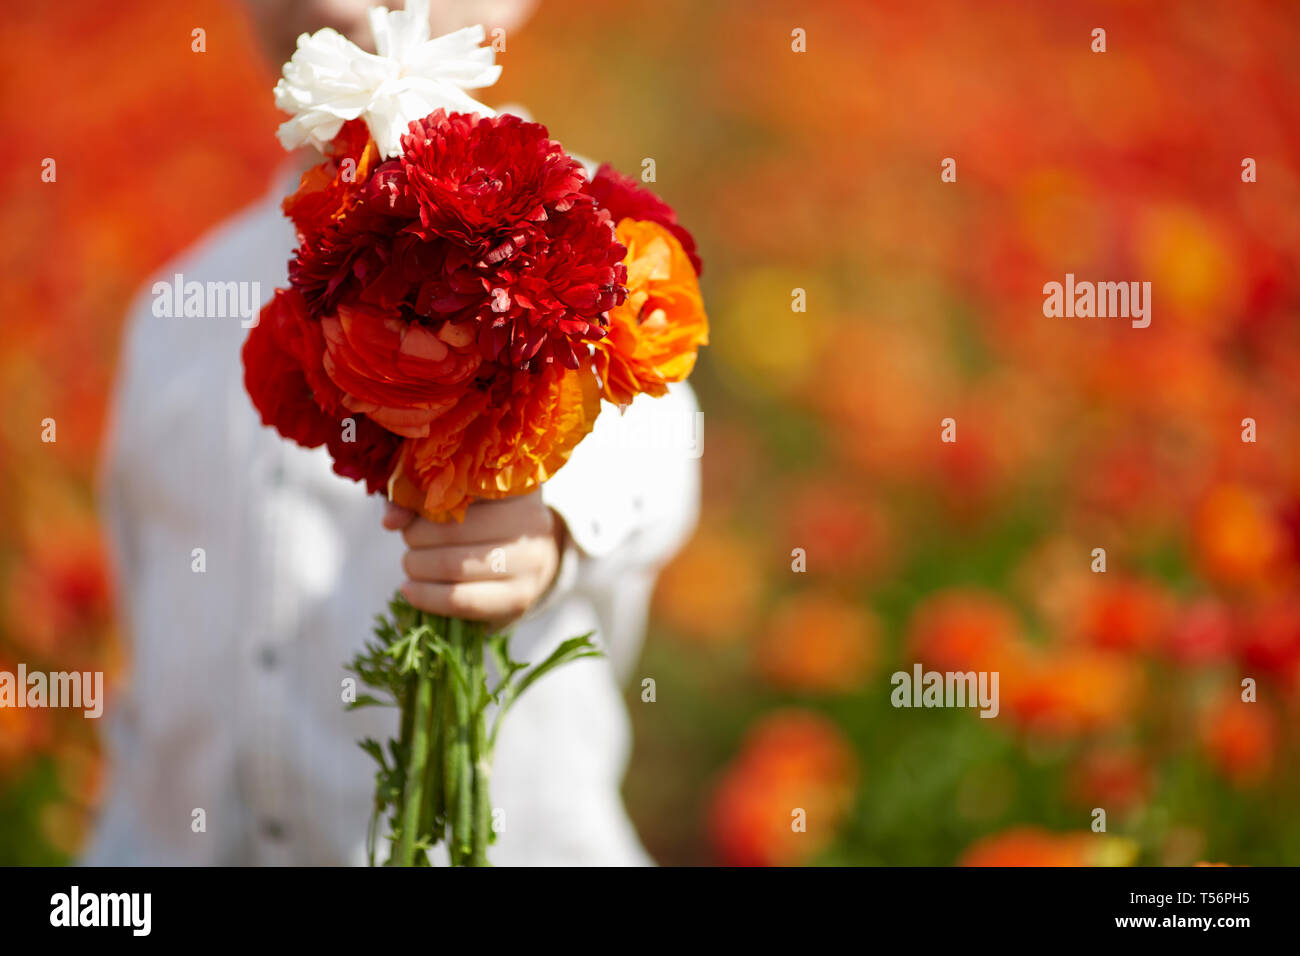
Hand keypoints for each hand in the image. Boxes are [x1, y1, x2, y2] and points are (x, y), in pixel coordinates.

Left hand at [382, 490, 564, 624]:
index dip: (425, 498)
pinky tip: (411, 589)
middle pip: (453, 528)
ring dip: (417, 565)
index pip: (461, 484)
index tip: (407, 509)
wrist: (532, 561)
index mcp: (517, 482)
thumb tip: (391, 521)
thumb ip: (421, 498)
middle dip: (416, 536)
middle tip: (410, 540)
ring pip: (453, 564)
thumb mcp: (461, 498)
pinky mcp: (519, 598)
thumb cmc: (486, 521)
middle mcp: (532, 518)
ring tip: (412, 563)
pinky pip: (460, 599)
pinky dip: (426, 596)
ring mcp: (530, 561)